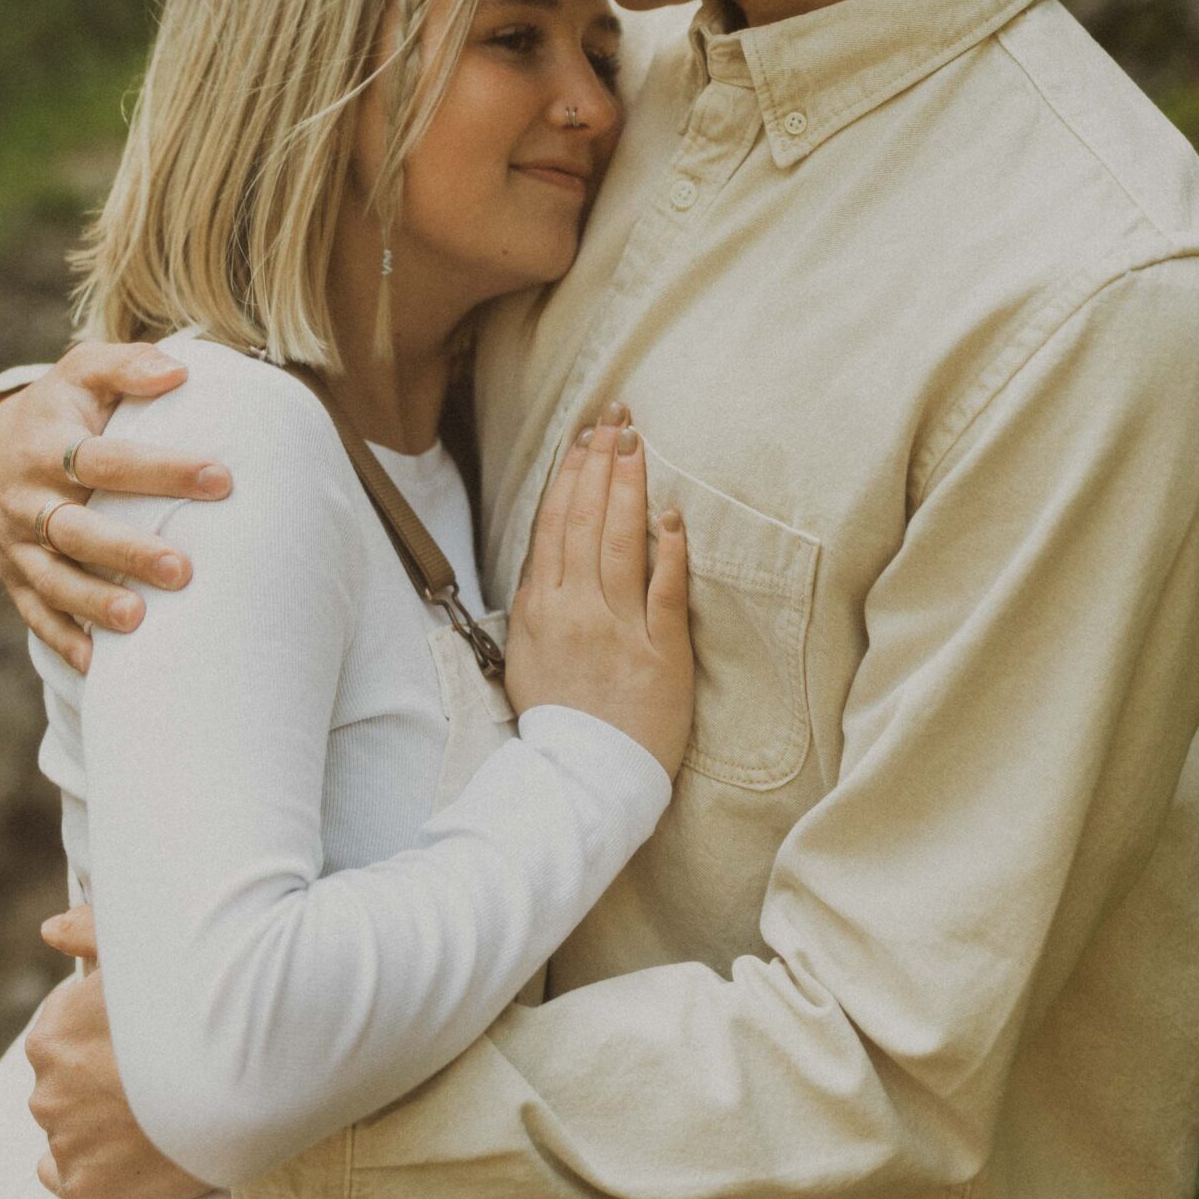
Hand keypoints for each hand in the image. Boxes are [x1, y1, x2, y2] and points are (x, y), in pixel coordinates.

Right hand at [0, 342, 234, 671]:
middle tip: (182, 570)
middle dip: (126, 552)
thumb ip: (129, 365)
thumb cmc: (63, 406)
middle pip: (76, 529)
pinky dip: (65, 641)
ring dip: (93, 603)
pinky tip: (102, 666)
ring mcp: (17, 542)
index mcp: (48, 444)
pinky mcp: (14, 575)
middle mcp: (27, 496)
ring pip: (53, 579)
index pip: (106, 459)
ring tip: (139, 623)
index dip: (161, 470)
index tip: (222, 480)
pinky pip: (37, 613)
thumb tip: (180, 371)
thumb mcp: (85, 370)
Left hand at [25, 906, 210, 1198]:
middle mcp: (46, 1089)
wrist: (253, 1075)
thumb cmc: (205, 1001)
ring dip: (102, 1124)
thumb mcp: (147, 944)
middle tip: (157, 1080)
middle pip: (66, 1085)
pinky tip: (131, 1154)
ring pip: (71, 1131)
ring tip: (158, 1117)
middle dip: (100, 1081)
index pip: (63, 1037)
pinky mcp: (89, 1188)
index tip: (144, 1042)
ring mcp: (67, 1143)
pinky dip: (93, 1169)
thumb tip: (48, 930)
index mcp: (52, 1033)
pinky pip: (67, 1180)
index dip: (106, 1037)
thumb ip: (91, 930)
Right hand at [506, 406, 693, 776]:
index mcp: (541, 607)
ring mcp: (618, 629)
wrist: (583, 779)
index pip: (556, 525)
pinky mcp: (660, 654)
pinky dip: (668, 551)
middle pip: (588, 521)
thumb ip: (536, 607)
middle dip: (602, 463)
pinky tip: (672, 515)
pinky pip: (664, 592)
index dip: (571, 477)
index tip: (584, 439)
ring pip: (622, 543)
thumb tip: (546, 565)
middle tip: (618, 419)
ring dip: (630, 488)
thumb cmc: (559, 721)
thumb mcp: (526, 658)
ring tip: (638, 445)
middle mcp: (576, 610)